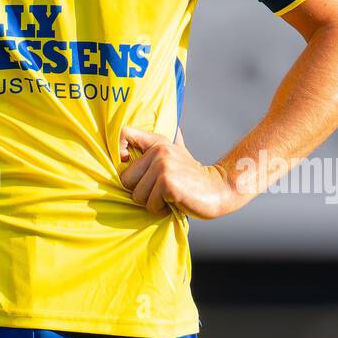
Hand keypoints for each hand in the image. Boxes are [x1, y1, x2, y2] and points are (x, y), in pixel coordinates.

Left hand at [119, 125, 236, 219]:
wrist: (219, 190)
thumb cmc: (195, 177)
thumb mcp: (182, 153)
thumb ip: (175, 141)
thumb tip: (176, 128)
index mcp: (157, 142)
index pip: (124, 133)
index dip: (118, 150)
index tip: (126, 164)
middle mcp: (158, 151)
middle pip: (126, 179)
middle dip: (140, 191)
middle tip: (160, 190)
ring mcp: (163, 166)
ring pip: (137, 195)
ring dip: (152, 202)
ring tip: (169, 196)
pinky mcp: (167, 184)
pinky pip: (150, 204)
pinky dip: (161, 209)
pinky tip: (174, 202)